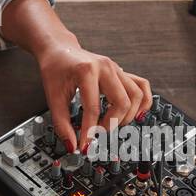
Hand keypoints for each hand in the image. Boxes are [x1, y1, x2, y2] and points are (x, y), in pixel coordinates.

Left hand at [35, 43, 152, 154]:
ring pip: (136, 95)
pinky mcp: (121, 72)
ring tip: (113, 123)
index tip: (85, 146)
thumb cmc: (55, 69)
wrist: (59, 50)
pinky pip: (142, 86)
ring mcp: (116, 68)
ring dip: (127, 115)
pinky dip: (143, 102)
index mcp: (86, 71)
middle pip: (121, 103)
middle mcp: (105, 68)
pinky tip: (135, 113)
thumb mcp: (53, 96)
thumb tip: (72, 145)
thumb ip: (62, 123)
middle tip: (98, 133)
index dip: (90, 132)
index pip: (93, 108)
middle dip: (111, 124)